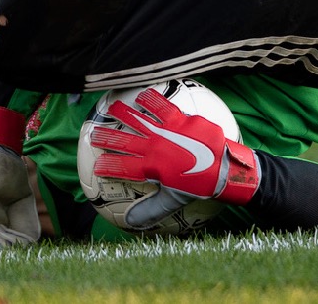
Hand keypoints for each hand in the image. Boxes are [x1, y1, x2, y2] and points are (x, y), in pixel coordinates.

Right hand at [89, 88, 258, 228]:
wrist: (224, 168)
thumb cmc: (200, 186)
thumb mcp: (173, 201)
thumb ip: (150, 210)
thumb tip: (131, 223)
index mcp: (152, 168)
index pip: (122, 168)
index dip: (107, 166)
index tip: (96, 166)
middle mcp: (155, 147)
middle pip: (124, 140)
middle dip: (106, 137)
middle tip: (93, 133)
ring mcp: (167, 131)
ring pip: (139, 118)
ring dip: (123, 112)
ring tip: (111, 107)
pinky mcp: (180, 119)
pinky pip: (162, 105)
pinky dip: (151, 99)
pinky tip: (142, 94)